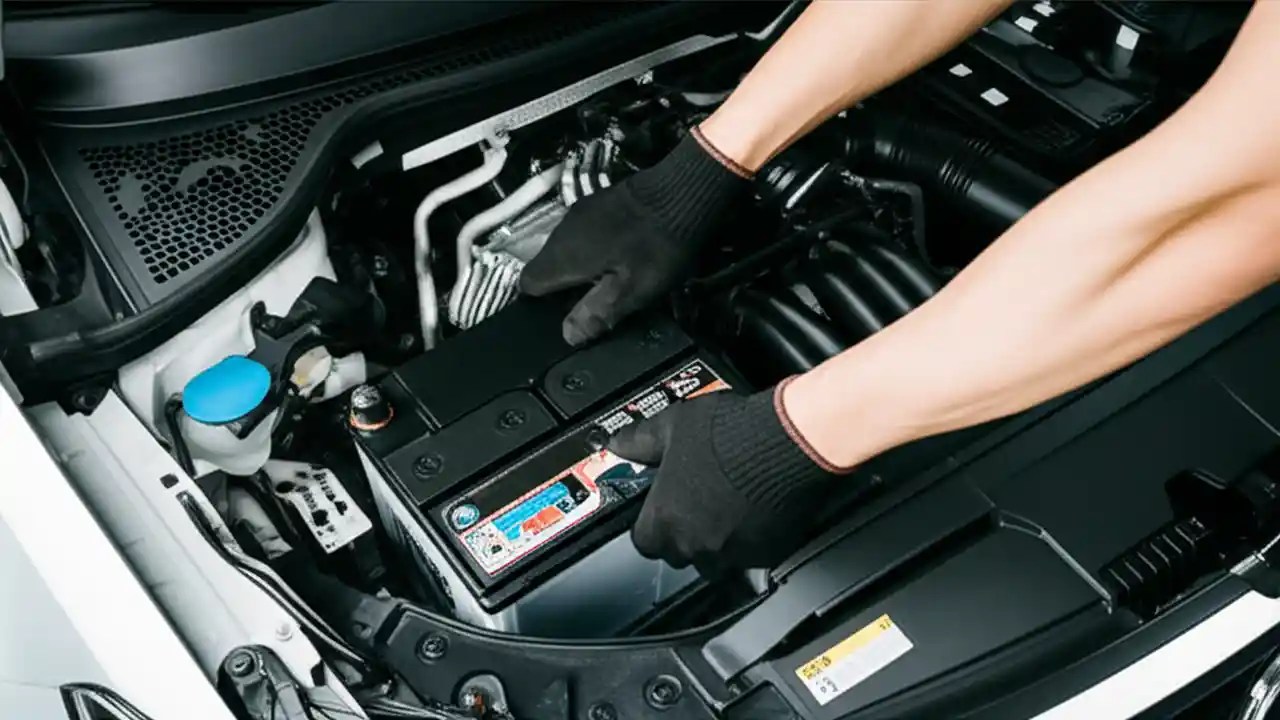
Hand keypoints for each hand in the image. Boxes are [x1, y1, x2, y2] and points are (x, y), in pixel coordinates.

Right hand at [520, 128, 750, 344]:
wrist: (680, 192)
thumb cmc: (655, 246)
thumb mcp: (631, 290)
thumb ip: (596, 313)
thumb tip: (568, 335)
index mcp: (562, 256)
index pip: (528, 286)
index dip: (542, 305)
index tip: (567, 314)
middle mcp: (560, 232)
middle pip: (546, 268)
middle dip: (563, 288)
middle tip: (595, 301)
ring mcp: (577, 213)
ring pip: (564, 250)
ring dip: (579, 268)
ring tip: (610, 278)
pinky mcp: (595, 203)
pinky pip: (581, 234)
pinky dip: (592, 249)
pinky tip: (619, 253)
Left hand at [608, 380, 850, 571]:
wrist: (790, 440)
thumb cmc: (733, 433)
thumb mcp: (673, 425)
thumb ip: (640, 441)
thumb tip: (619, 444)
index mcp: (665, 519)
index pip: (643, 542)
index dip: (653, 524)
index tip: (662, 508)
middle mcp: (696, 545)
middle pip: (680, 554)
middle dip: (686, 533)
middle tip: (698, 502)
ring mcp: (733, 554)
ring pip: (716, 560)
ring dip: (717, 541)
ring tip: (728, 506)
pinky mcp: (767, 554)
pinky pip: (752, 557)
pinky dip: (751, 541)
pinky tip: (755, 510)